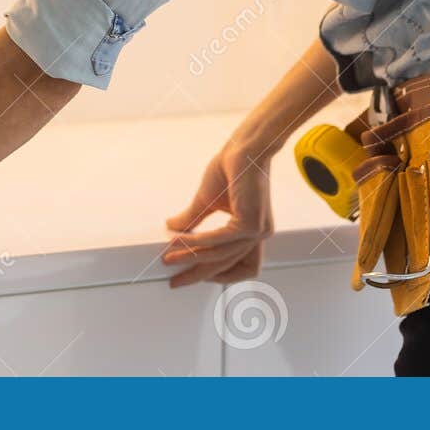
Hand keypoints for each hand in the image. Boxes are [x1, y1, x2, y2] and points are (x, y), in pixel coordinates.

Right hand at [161, 146, 274, 286]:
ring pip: (221, 256)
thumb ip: (193, 218)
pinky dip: (198, 242)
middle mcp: (258, 235)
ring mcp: (257, 231)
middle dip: (198, 275)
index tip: (195, 274)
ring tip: (170, 257)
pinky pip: (220, 240)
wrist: (245, 148)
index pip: (242, 266)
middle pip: (227, 267)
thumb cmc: (233, 168)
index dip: (220, 275)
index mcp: (253, 232)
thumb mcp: (207, 200)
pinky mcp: (250, 223)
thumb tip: (172, 227)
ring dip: (192, 258)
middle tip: (175, 280)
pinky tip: (181, 239)